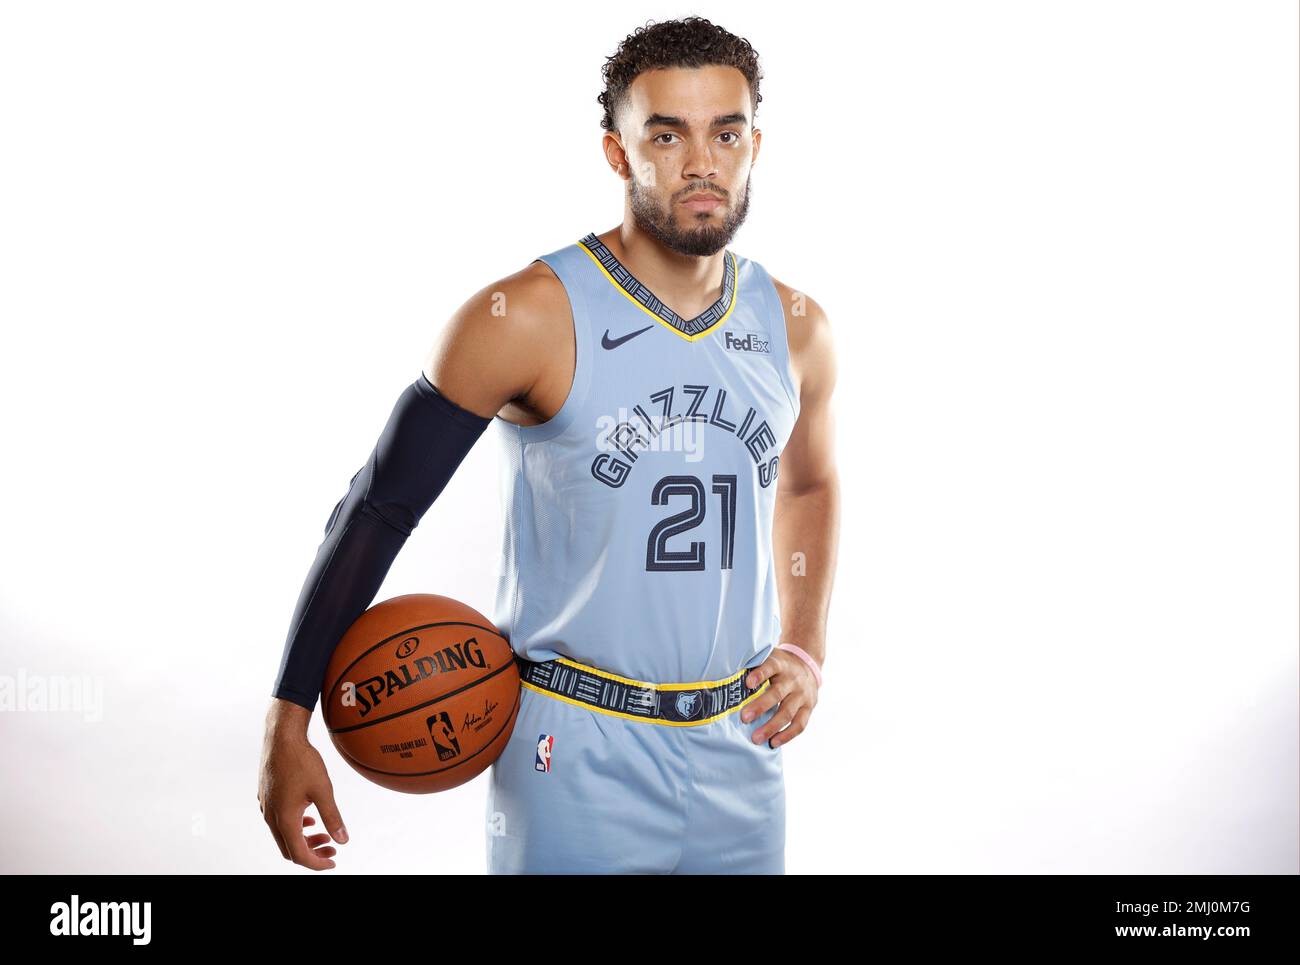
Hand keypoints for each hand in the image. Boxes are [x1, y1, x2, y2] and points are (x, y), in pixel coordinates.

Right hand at [258, 705, 348, 869]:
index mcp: (285, 819)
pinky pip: (278, 820)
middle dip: (311, 853)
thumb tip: (343, 840)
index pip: (299, 855)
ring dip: (302, 839)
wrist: (282, 736)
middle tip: (331, 848)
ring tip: (322, 834)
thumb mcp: (323, 790)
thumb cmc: (302, 761)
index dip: (317, 863)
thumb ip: (333, 817)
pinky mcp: (266, 796)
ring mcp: (266, 806)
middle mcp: (271, 816)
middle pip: (289, 848)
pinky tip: (308, 816)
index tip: (333, 860)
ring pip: (283, 835)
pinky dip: (294, 826)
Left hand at [740, 646, 819, 748]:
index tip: (747, 684)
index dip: (759, 674)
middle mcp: (792, 679)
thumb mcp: (769, 658)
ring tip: (756, 739)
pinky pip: (799, 724)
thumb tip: (726, 678)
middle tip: (744, 718)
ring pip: (787, 712)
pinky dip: (786, 735)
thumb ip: (753, 666)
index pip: (771, 667)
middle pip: (777, 693)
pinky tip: (773, 743)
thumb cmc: (778, 666)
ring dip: (771, 727)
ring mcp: (802, 695)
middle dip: (760, 707)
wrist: (807, 664)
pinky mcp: (808, 708)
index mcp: (780, 664)